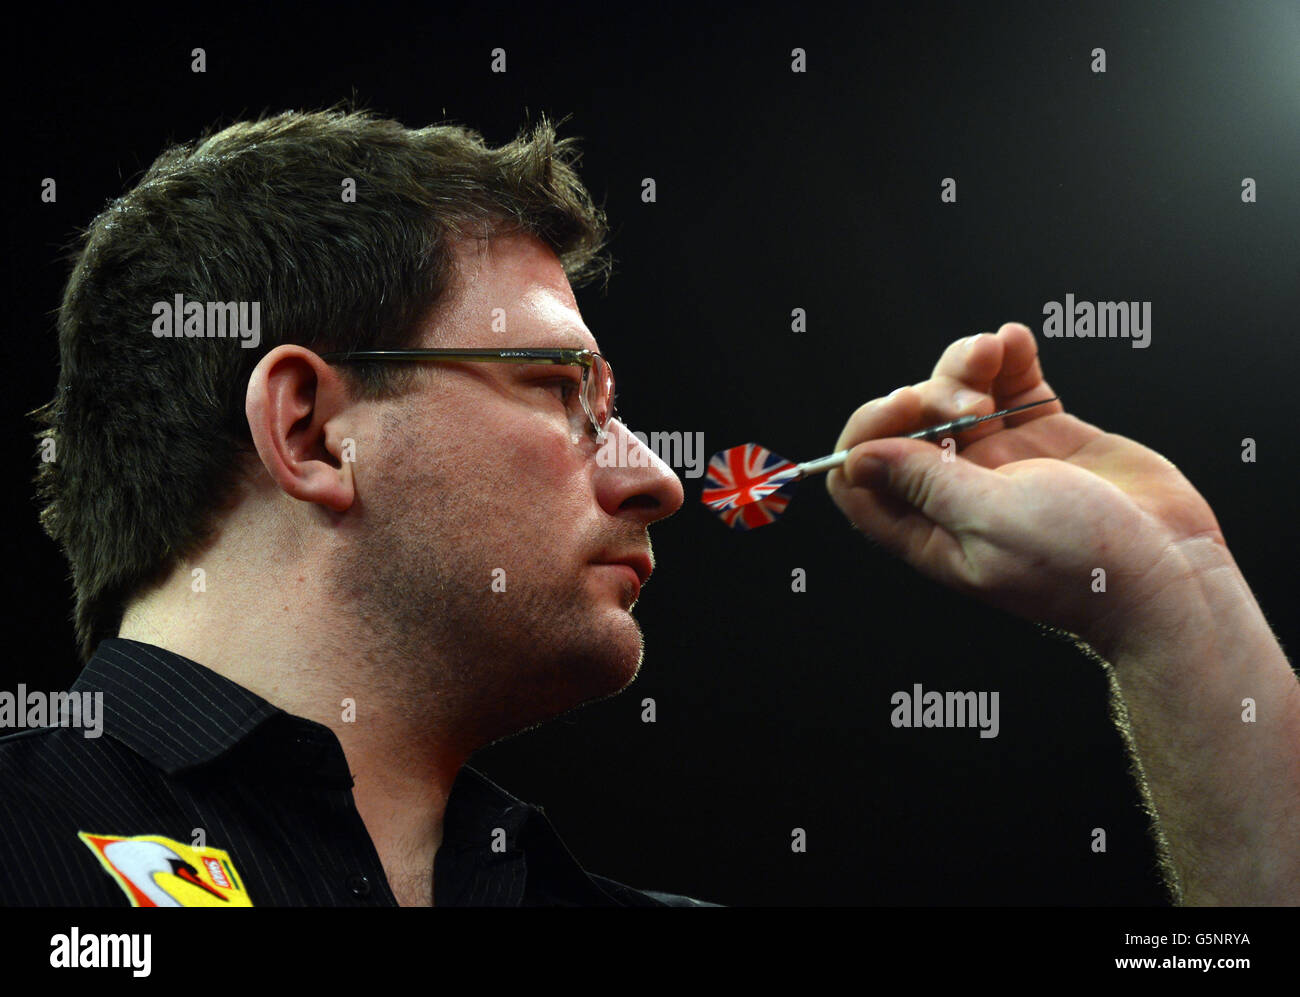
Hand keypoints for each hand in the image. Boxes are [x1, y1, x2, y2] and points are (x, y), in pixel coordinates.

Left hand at [825, 323, 1227, 647]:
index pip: (860, 478)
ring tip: (994, 350)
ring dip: (965, 363)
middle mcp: (957, 493)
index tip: (900, 409)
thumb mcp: (989, 522)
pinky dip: (1008, 356)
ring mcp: (1003, 460)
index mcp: (928, 528)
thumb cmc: (1079, 565)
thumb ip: (924, 483)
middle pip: (908, 426)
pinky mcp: (1047, 434)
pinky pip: (1012, 383)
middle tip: (971, 403)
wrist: (1169, 571)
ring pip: (957, 394)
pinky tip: (1014, 340)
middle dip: (929, 395)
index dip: (867, 435)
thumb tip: (858, 461)